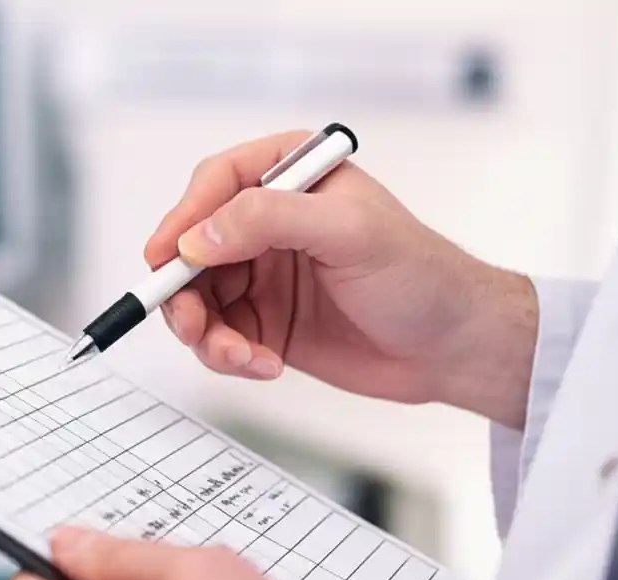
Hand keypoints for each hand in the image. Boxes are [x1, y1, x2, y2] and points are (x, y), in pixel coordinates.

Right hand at [144, 130, 536, 427]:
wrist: (452, 347)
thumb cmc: (420, 275)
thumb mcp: (348, 232)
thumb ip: (270, 219)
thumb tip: (200, 236)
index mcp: (290, 175)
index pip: (215, 183)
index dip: (182, 219)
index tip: (165, 257)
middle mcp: (268, 222)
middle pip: (192, 248)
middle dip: (184, 291)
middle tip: (192, 325)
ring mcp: (262, 274)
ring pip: (197, 299)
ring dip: (207, 333)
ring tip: (239, 356)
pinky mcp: (264, 322)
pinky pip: (219, 337)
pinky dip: (229, 356)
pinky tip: (264, 365)